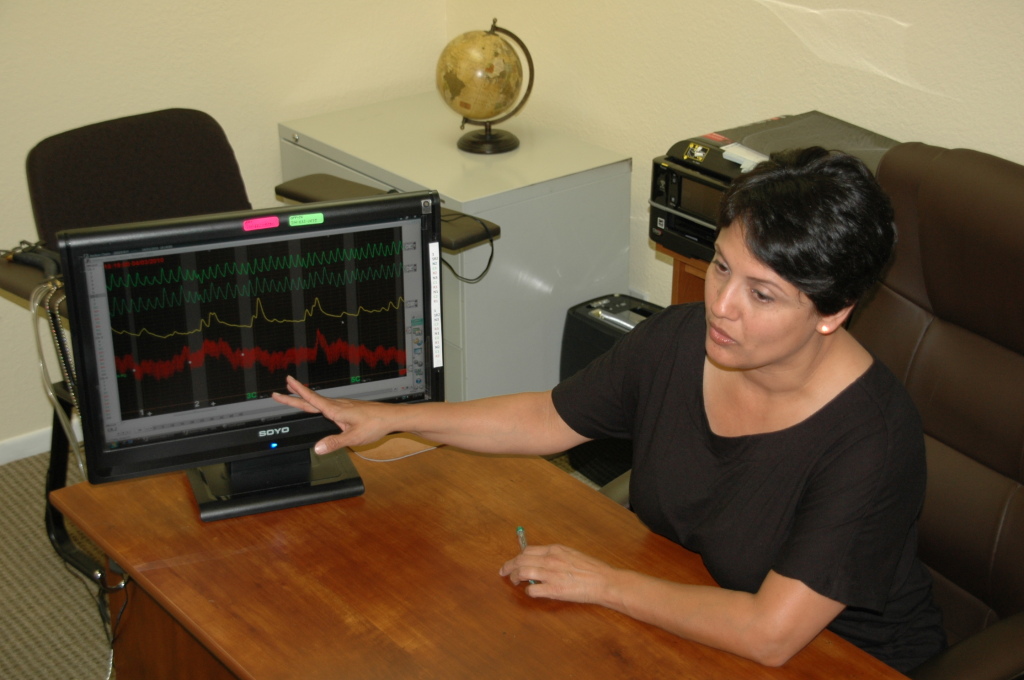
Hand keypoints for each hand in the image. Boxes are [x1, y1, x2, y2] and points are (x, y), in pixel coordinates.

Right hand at [271, 375, 398, 452]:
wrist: (392, 417)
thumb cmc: (376, 424)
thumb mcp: (354, 437)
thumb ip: (334, 443)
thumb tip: (317, 448)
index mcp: (336, 410)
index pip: (312, 399)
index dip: (298, 391)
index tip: (287, 381)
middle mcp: (338, 405)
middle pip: (311, 400)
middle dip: (293, 397)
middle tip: (278, 393)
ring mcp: (343, 406)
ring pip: (319, 402)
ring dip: (304, 399)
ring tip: (292, 395)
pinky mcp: (348, 409)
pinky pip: (328, 406)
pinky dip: (317, 404)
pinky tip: (318, 408)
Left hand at [499, 544, 621, 606]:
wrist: (604, 581)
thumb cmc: (592, 569)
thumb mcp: (572, 554)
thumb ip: (556, 556)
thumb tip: (541, 561)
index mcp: (555, 549)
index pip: (527, 550)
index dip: (517, 557)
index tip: (512, 562)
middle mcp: (550, 560)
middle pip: (520, 560)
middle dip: (508, 566)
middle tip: (503, 571)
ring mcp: (551, 575)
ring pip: (521, 572)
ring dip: (514, 577)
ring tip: (513, 581)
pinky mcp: (554, 590)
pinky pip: (532, 590)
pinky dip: (528, 591)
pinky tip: (531, 592)